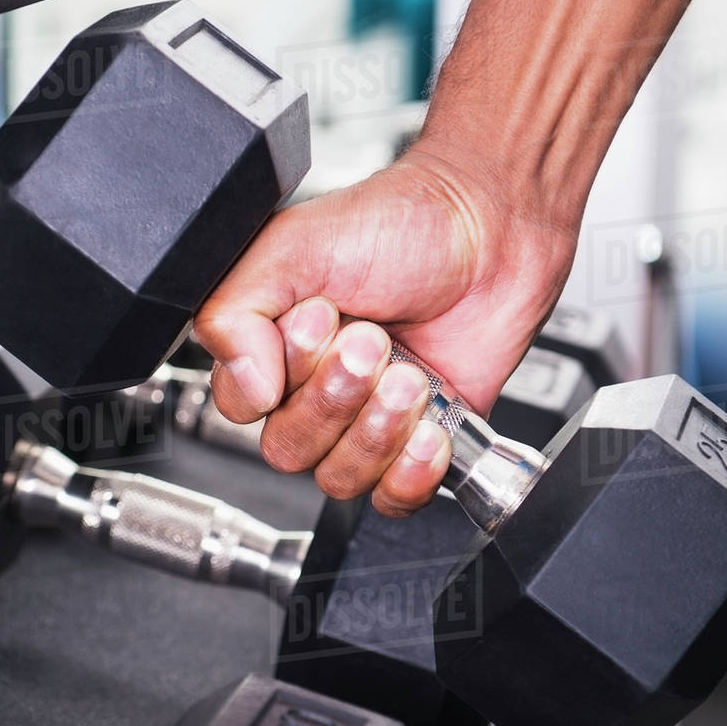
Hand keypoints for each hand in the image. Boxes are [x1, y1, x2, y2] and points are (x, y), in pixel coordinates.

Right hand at [195, 145, 577, 516]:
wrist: (492, 232)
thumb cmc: (401, 226)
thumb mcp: (292, 245)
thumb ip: (234, 309)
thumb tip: (244, 385)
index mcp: (274, 346)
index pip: (242, 407)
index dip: (282, 378)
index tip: (320, 321)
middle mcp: (315, 388)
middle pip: (290, 450)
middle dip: (337, 398)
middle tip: (373, 342)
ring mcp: (368, 418)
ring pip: (339, 478)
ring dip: (377, 430)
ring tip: (409, 377)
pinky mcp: (419, 441)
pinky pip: (392, 499)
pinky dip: (410, 473)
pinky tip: (429, 430)